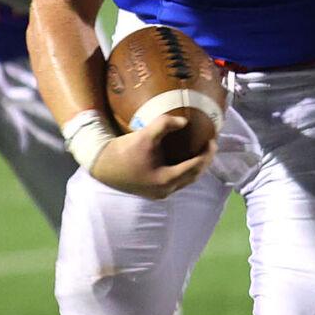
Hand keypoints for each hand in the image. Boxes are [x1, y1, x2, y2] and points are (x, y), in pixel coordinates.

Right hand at [90, 113, 215, 198]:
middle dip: (205, 161)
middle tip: (210, 144)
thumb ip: (165, 125)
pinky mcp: (152, 191)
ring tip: (200, 150)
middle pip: (194, 176)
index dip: (207, 153)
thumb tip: (185, 121)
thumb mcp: (145, 135)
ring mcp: (159, 193)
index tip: (212, 139)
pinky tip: (184, 158)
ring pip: (185, 180)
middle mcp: (165, 190)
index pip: (196, 166)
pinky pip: (176, 181)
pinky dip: (184, 170)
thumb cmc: (124, 151)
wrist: (102, 165)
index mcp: (166, 179)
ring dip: (196, 167)